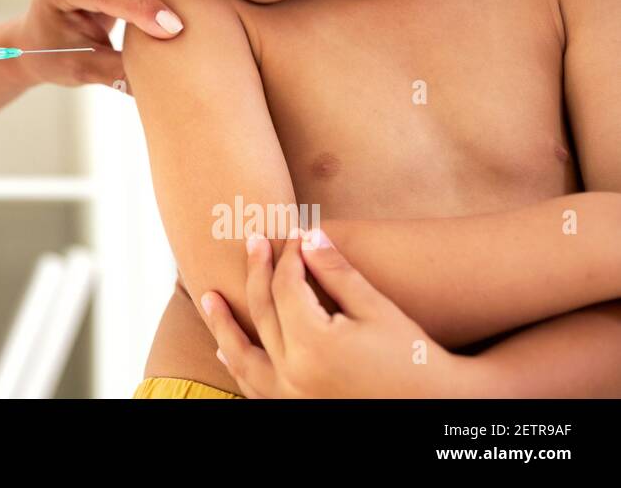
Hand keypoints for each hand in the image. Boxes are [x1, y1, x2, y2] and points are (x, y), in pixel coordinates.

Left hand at [199, 229, 476, 397]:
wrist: (439, 406)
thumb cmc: (414, 355)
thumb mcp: (376, 308)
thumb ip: (337, 272)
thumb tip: (306, 235)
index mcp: (313, 344)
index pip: (286, 287)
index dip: (288, 257)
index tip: (293, 235)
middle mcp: (294, 374)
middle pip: (263, 313)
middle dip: (257, 274)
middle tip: (251, 243)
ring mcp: (292, 399)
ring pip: (244, 358)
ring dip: (224, 326)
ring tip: (209, 299)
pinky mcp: (298, 412)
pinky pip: (256, 390)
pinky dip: (240, 368)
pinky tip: (228, 355)